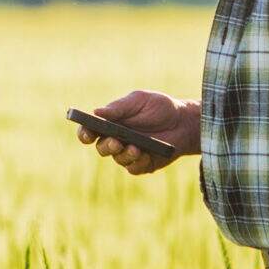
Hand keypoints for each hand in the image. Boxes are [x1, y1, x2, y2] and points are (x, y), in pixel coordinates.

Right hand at [75, 90, 198, 174]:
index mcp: (110, 123)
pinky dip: (138, 162)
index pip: (90, 131)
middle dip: (106, 146)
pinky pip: (133, 168)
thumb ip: (119, 107)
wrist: (184, 121)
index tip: (87, 134)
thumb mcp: (139, 100)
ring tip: (135, 147)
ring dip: (124, 154)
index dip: (85, 134)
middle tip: (115, 142)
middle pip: (101, 148)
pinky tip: (145, 154)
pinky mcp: (142, 164)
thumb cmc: (159, 107)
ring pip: (117, 159)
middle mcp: (116, 140)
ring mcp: (128, 153)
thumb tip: (96, 112)